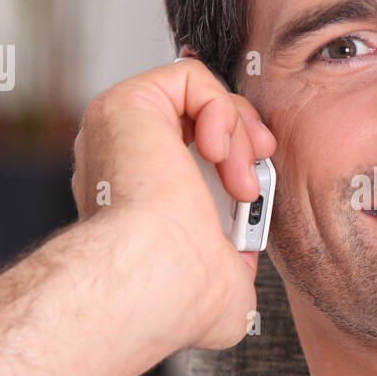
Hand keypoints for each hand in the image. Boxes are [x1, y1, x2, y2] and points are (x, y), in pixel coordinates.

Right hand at [70, 57, 275, 348]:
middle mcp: (123, 162)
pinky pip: (188, 76)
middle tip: (256, 175)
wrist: (155, 282)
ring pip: (197, 96)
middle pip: (198, 119)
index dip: (237, 159)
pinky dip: (221, 107)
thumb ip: (232, 260)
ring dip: (238, 129)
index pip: (192, 156)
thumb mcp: (223, 284)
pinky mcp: (126, 104)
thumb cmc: (178, 299)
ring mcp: (120, 132)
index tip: (254, 190)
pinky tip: (220, 152)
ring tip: (240, 177)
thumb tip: (240, 258)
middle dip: (245, 138)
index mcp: (139, 201)